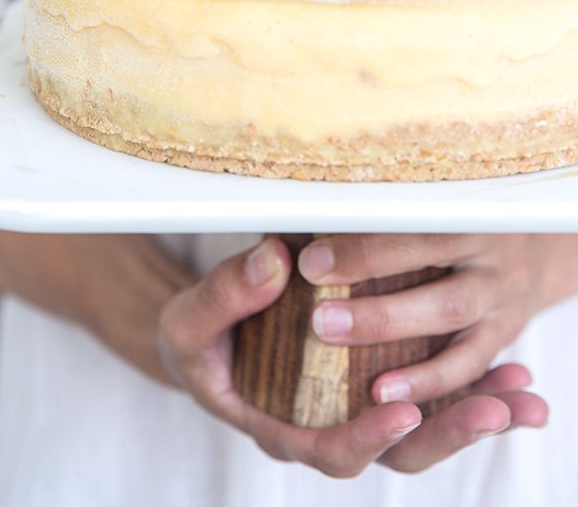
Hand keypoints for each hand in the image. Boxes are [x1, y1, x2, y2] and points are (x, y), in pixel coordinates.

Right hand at [158, 237, 546, 476]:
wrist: (210, 340)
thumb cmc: (199, 336)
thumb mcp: (192, 319)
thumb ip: (227, 294)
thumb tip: (276, 261)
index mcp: (280, 427)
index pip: (328, 450)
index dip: (366, 437)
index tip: (400, 409)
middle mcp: (327, 428)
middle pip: (395, 451)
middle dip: (445, 434)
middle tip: (491, 412)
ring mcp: (357, 406)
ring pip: (422, 428)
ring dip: (473, 414)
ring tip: (521, 397)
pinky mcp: (378, 380)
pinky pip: (430, 392)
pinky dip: (472, 387)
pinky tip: (513, 373)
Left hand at [298, 234, 563, 416]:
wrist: (524, 240)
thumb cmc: (445, 215)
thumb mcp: (424, 202)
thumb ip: (368, 213)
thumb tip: (292, 230)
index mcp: (459, 210)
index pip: (409, 229)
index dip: (361, 249)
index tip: (310, 263)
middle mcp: (486, 250)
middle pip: (432, 276)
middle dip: (378, 307)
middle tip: (320, 321)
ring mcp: (500, 292)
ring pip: (449, 316)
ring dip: (396, 338)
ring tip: (351, 363)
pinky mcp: (504, 329)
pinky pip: (470, 362)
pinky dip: (430, 380)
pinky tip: (389, 394)